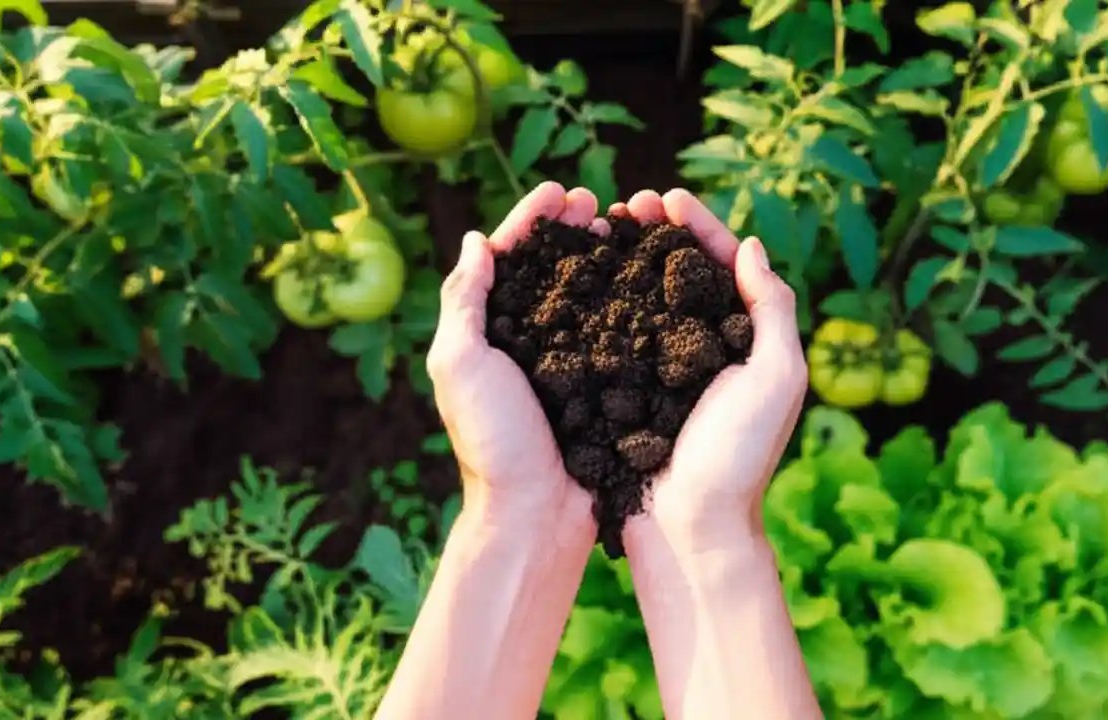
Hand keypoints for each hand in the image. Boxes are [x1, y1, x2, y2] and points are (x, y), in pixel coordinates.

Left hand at [427, 181, 607, 535]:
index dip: (531, 220)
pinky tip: (647, 280)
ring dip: (601, 257)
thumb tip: (476, 240)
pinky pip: (612, 331)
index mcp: (487, 332)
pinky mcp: (596, 385)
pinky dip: (625, 300)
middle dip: (570, 231)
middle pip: (548, 269)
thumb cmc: (494, 441)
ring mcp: (562, 363)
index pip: (506, 258)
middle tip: (598, 203)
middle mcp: (524, 342)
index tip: (560, 191)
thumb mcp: (460, 363)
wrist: (537, 514)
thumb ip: (464, 301)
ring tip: (624, 229)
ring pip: (583, 295)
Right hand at [615, 189, 807, 550]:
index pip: (725, 265)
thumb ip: (772, 309)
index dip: (698, 226)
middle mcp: (706, 348)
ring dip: (625, 261)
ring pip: (646, 298)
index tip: (665, 197)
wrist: (691, 526)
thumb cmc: (739, 456)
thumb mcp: (777, 377)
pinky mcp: (630, 390)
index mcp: (746, 341)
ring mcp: (666, 369)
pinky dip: (603, 303)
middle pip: (681, 274)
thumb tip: (751, 245)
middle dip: (656, 234)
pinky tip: (581, 283)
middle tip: (626, 204)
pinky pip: (617, 334)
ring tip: (600, 231)